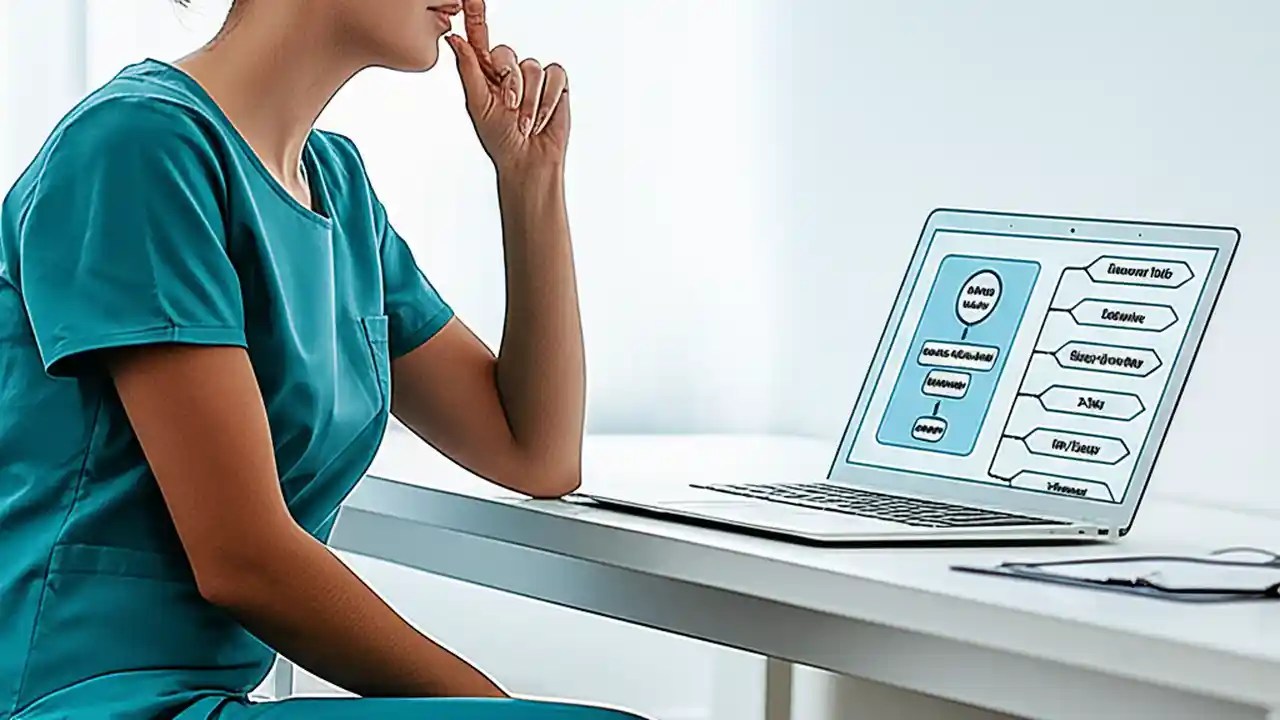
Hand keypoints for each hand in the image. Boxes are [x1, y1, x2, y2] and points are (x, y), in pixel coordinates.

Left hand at [446, 0, 569, 176]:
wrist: (527, 160)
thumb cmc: (499, 139)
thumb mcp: (477, 104)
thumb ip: (469, 69)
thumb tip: (455, 39)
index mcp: (485, 72)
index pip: (480, 37)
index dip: (476, 16)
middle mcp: (510, 70)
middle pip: (508, 54)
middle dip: (509, 83)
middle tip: (509, 108)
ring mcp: (534, 77)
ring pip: (532, 68)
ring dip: (530, 100)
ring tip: (525, 122)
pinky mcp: (556, 85)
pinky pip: (554, 75)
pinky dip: (548, 99)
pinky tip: (541, 117)